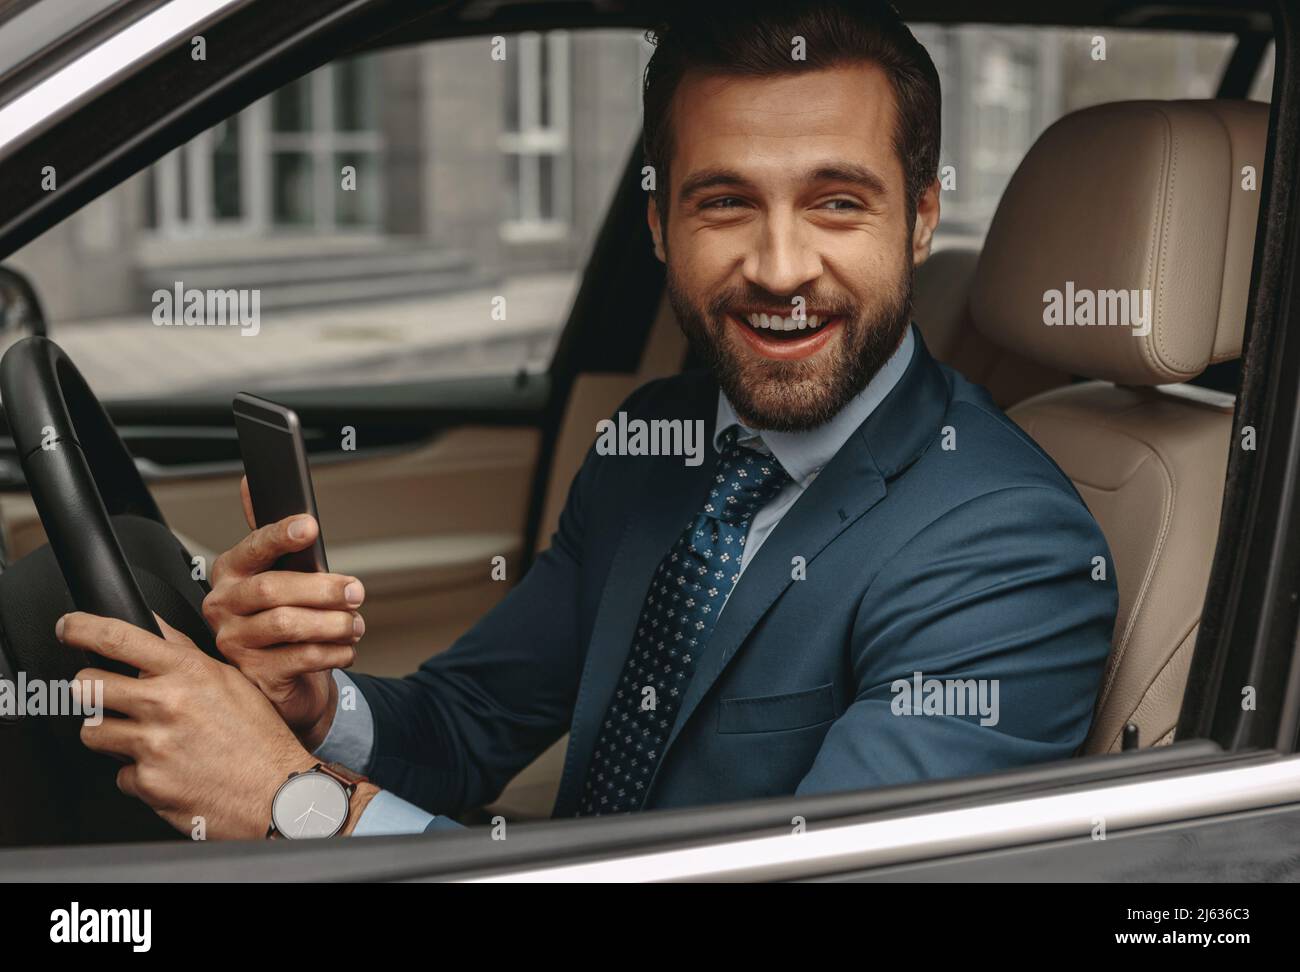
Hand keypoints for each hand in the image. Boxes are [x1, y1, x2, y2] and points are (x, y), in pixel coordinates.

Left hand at [63, 611, 343, 839]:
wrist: (275, 791)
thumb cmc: (259, 736)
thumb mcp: (229, 680)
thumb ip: (185, 654)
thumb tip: (153, 628)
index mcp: (187, 671)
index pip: (117, 637)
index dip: (80, 628)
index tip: (69, 628)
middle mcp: (166, 703)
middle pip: (87, 685)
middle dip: (91, 689)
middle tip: (107, 695)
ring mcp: (153, 744)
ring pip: (92, 731)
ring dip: (110, 734)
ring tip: (144, 738)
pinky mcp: (147, 781)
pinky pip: (119, 773)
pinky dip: (138, 774)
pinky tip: (167, 769)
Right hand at [201, 477, 364, 748]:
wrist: (285, 679)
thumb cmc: (287, 617)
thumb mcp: (286, 574)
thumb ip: (276, 537)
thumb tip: (251, 481)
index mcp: (230, 571)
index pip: (253, 547)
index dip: (280, 535)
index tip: (310, 526)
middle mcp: (223, 605)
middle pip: (274, 588)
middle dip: (323, 588)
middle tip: (357, 591)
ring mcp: (234, 642)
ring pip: (288, 624)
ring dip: (333, 622)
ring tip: (355, 624)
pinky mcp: (254, 675)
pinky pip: (300, 658)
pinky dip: (333, 651)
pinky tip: (346, 647)